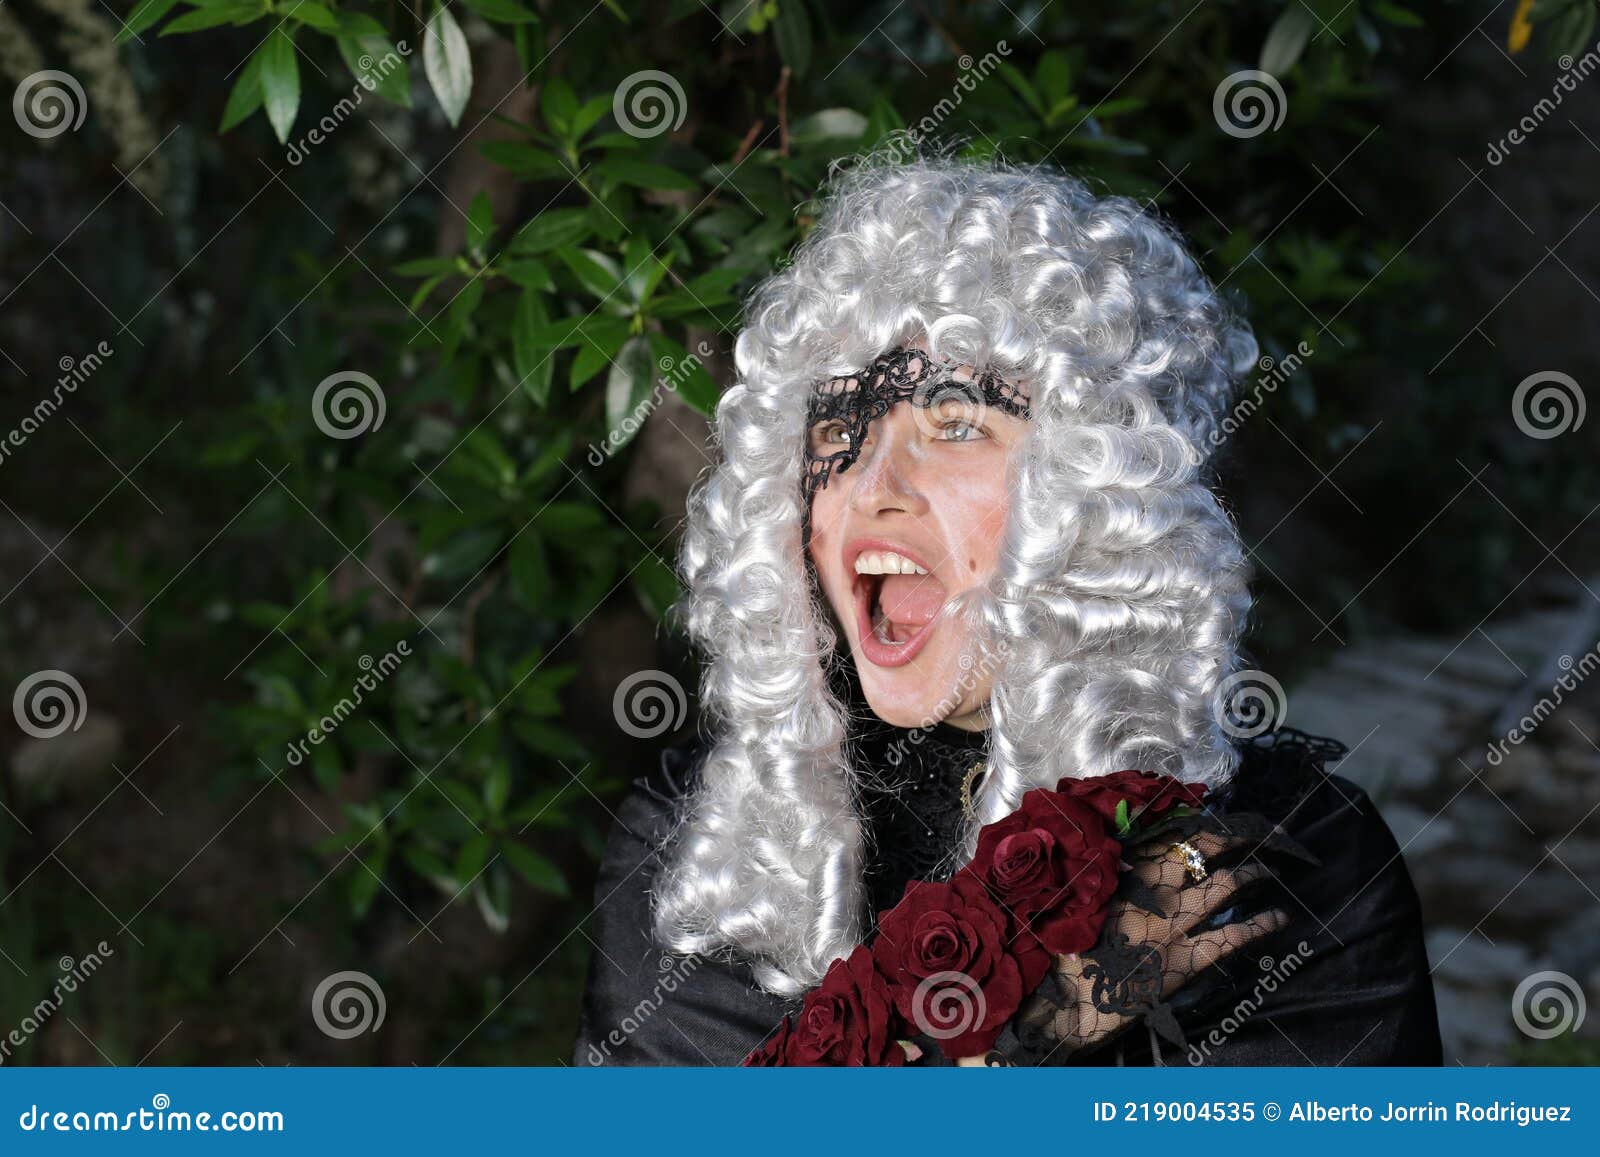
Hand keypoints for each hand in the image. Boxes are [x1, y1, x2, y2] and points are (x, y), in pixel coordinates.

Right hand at [956, 830, 1286, 1064]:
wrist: (1059, 1002)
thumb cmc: (1058, 949)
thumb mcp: (1073, 898)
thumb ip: (1099, 871)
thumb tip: (1119, 849)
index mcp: (1121, 868)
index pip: (1171, 830)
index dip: (1204, 821)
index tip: (1224, 816)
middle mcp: (1149, 887)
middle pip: (1205, 847)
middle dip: (1241, 836)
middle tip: (1264, 835)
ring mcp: (1170, 922)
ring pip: (1226, 885)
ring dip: (1255, 874)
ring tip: (1272, 870)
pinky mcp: (1184, 959)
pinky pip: (1234, 935)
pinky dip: (1262, 924)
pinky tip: (1281, 919)